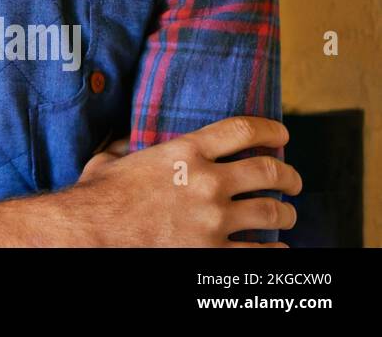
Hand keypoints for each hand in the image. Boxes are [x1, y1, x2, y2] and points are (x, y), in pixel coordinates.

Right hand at [69, 116, 301, 246]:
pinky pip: (260, 253)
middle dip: (289, 175)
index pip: (242, 130)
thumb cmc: (97, 197)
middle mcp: (206, 181)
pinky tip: (278, 249)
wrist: (90, 233)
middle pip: (269, 171)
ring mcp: (213, 220)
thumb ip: (127, 146)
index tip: (282, 134)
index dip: (270, 129)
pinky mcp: (212, 253)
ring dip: (286, 213)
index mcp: (183, 151)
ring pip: (272, 211)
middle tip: (293, 180)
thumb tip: (127, 140)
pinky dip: (276, 251)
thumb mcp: (110, 158)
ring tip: (287, 215)